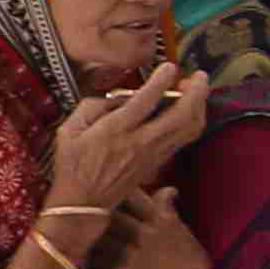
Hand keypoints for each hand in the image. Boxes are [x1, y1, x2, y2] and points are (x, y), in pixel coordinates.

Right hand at [48, 66, 208, 220]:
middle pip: (182, 115)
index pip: (146, 101)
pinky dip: (193, 121)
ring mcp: (155, 154)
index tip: (171, 66)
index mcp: (116, 130)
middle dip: (197, 92)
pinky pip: (184, 139)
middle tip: (199, 76)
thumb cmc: (73, 164)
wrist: (84, 203)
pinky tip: (189, 110)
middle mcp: (141, 141)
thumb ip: (92, 106)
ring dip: (200, 106)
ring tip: (196, 90)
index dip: (162, 80)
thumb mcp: (69, 130)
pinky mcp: (160, 162)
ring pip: (190, 128)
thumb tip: (118, 97)